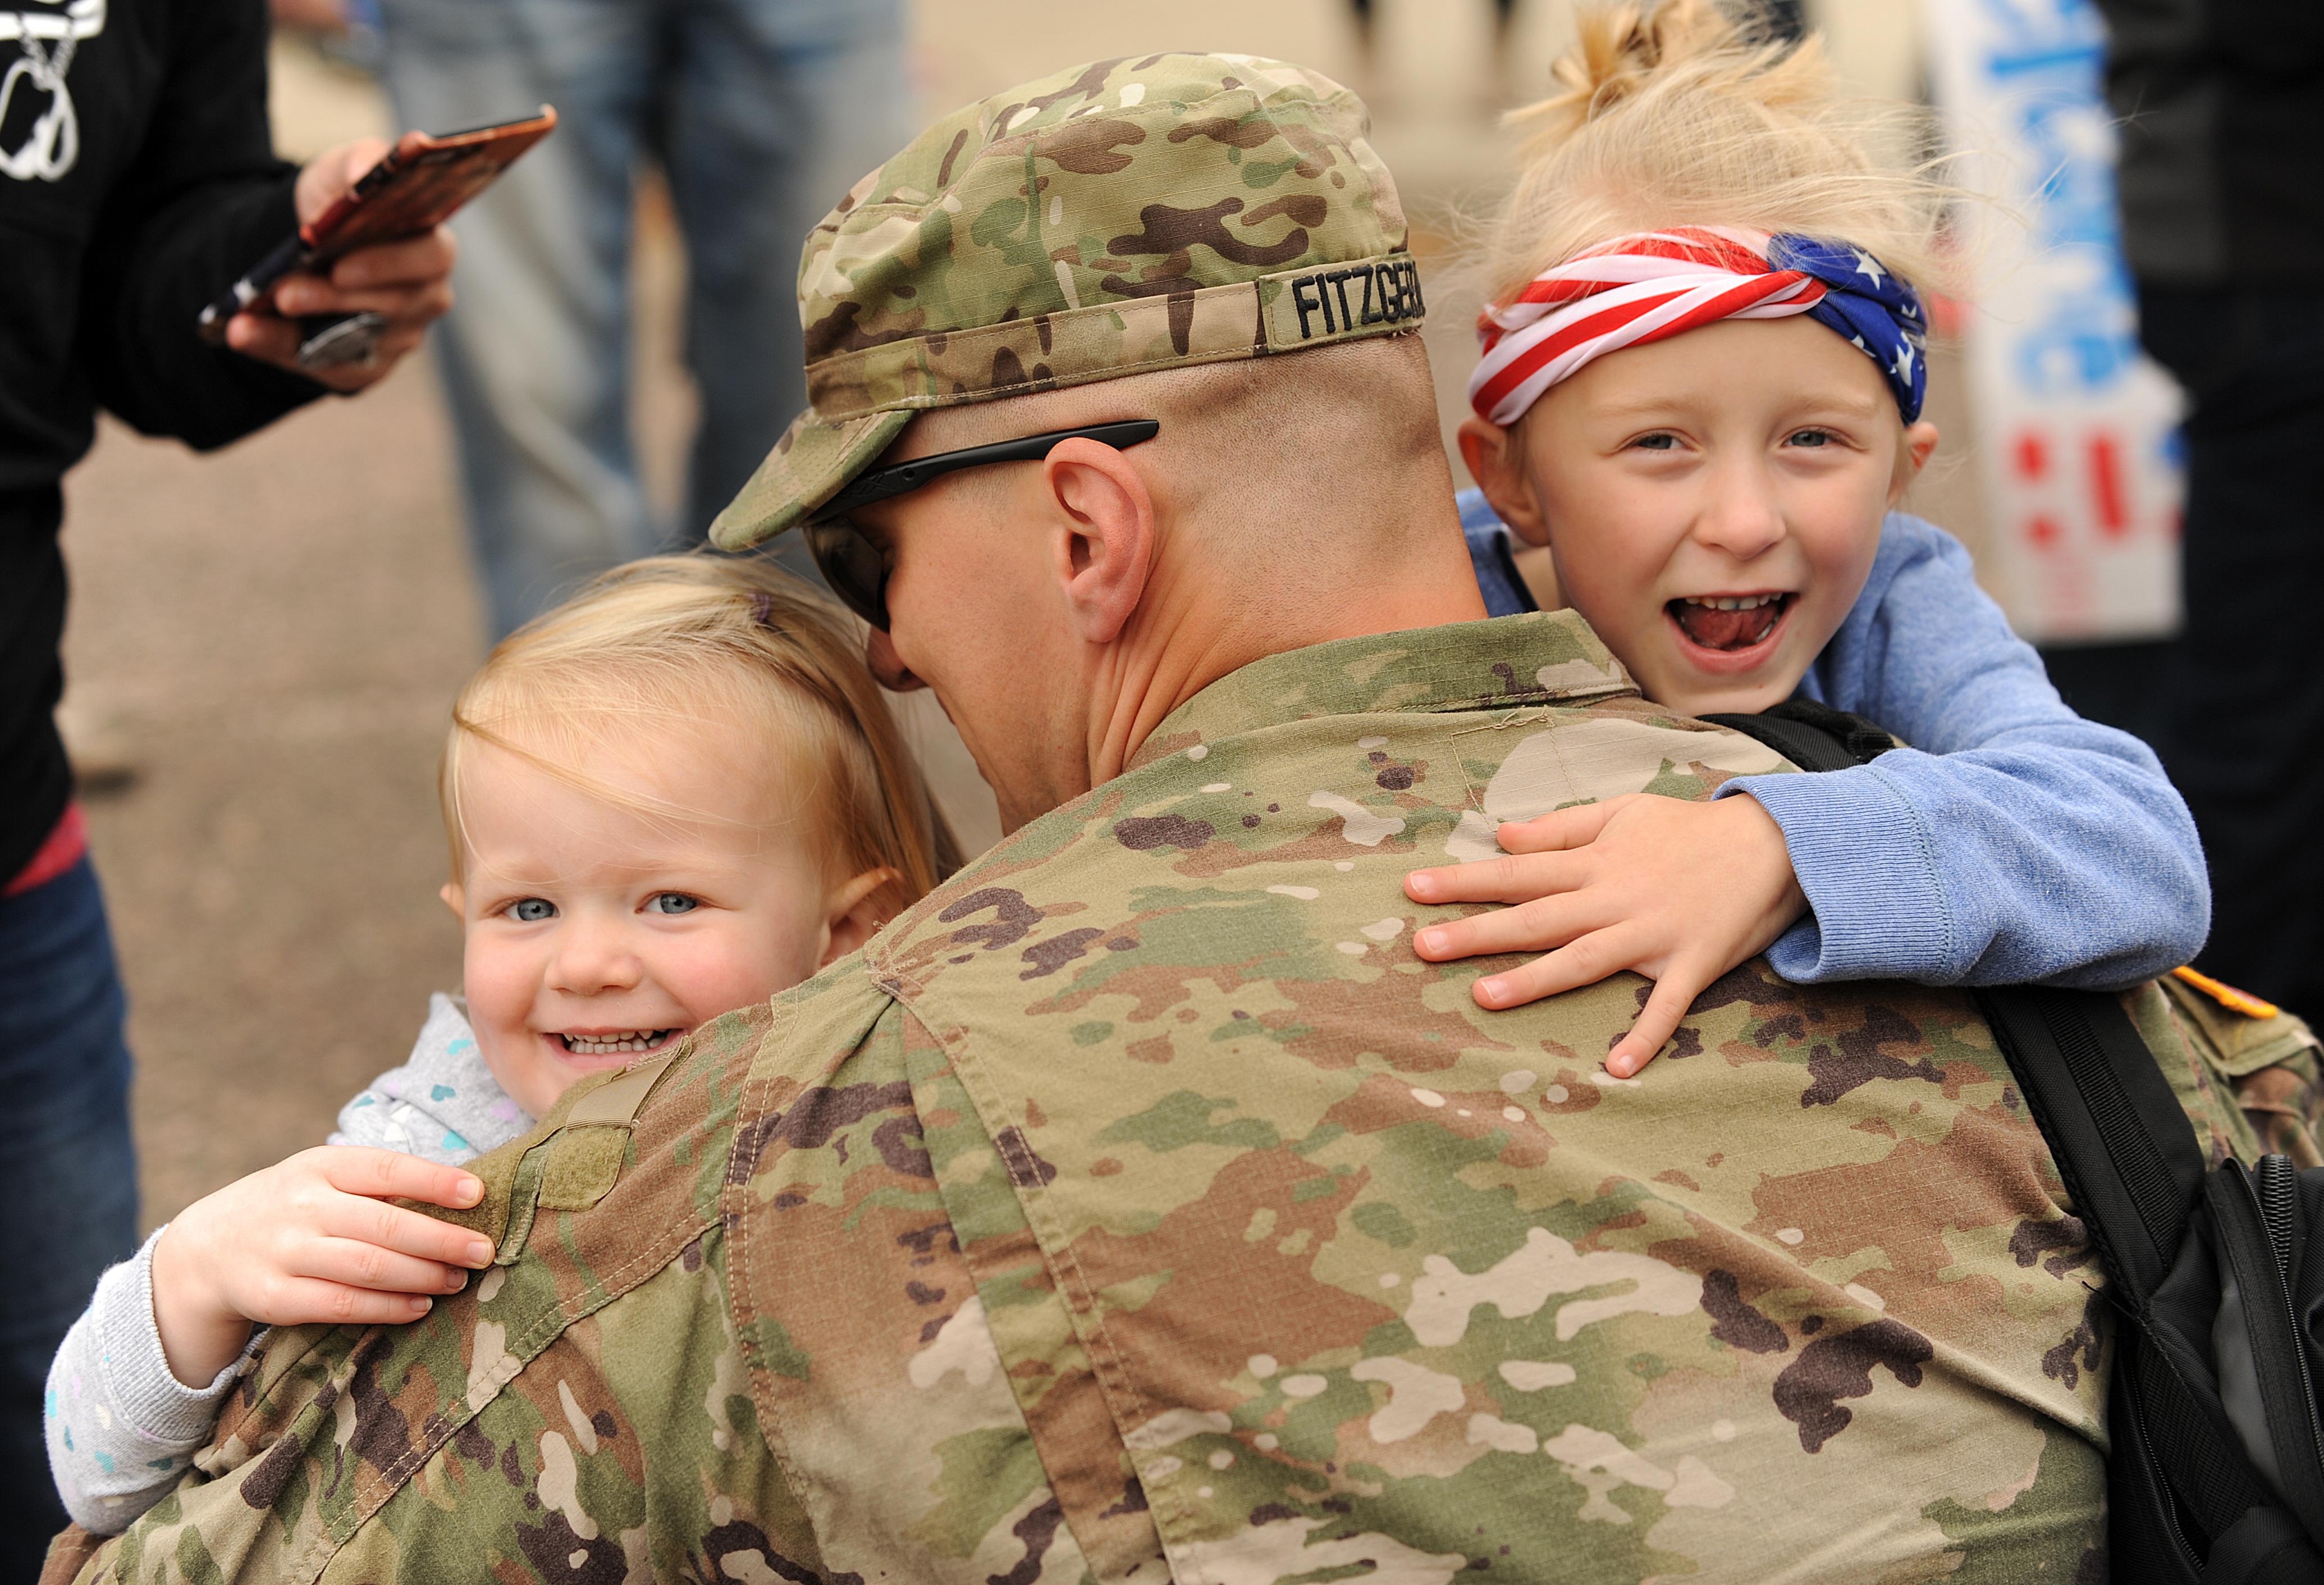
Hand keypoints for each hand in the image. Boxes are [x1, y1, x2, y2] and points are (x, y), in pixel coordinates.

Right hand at [148, 1147, 490, 1387]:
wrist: (206, 1248)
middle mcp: (301, 1206)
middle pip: (385, 1224)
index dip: (435, 1180)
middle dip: (442, 1240)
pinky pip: (341, 1305)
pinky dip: (387, 1308)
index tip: (478, 1194)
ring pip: (367, 1267)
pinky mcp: (273, 1297)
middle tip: (484, 1252)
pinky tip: (419, 1307)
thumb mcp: (323, 1178)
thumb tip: (462, 1195)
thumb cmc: (292, 1207)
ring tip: (458, 1280)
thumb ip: (379, 1185)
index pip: (387, 1168)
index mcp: (320, 1166)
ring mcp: (284, 1252)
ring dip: (422, 1276)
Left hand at [222, 136, 456, 392]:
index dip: (390, 265)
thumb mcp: (344, 170)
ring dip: (299, 332)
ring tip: (250, 318)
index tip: (341, 266)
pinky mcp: (365, 364)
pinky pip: (328, 367)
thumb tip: (371, 172)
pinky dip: (279, 349)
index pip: (432, 258)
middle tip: (286, 294)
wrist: (308, 238)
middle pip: (395, 307)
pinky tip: (243, 333)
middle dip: (336, 301)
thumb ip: (362, 164)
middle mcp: (424, 296)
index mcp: (430, 246)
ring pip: (359, 343)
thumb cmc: (339, 202)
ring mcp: (398, 335)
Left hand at [1404, 794, 1807, 1076]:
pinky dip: (1645, 1035)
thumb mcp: (1622, 812)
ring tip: (1483, 997)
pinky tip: (1615, 1068)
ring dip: (1535, 980)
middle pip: (1536, 917)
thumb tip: (1499, 836)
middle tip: (1420, 946)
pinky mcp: (1694, 963)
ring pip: (1584, 958)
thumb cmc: (1689, 829)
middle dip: (1477, 932)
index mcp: (1596, 861)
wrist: (1777, 841)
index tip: (1412, 889)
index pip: (1517, 871)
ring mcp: (1653, 933)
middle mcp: (1616, 897)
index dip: (1464, 881)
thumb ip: (1560, 827)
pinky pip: (1666, 1005)